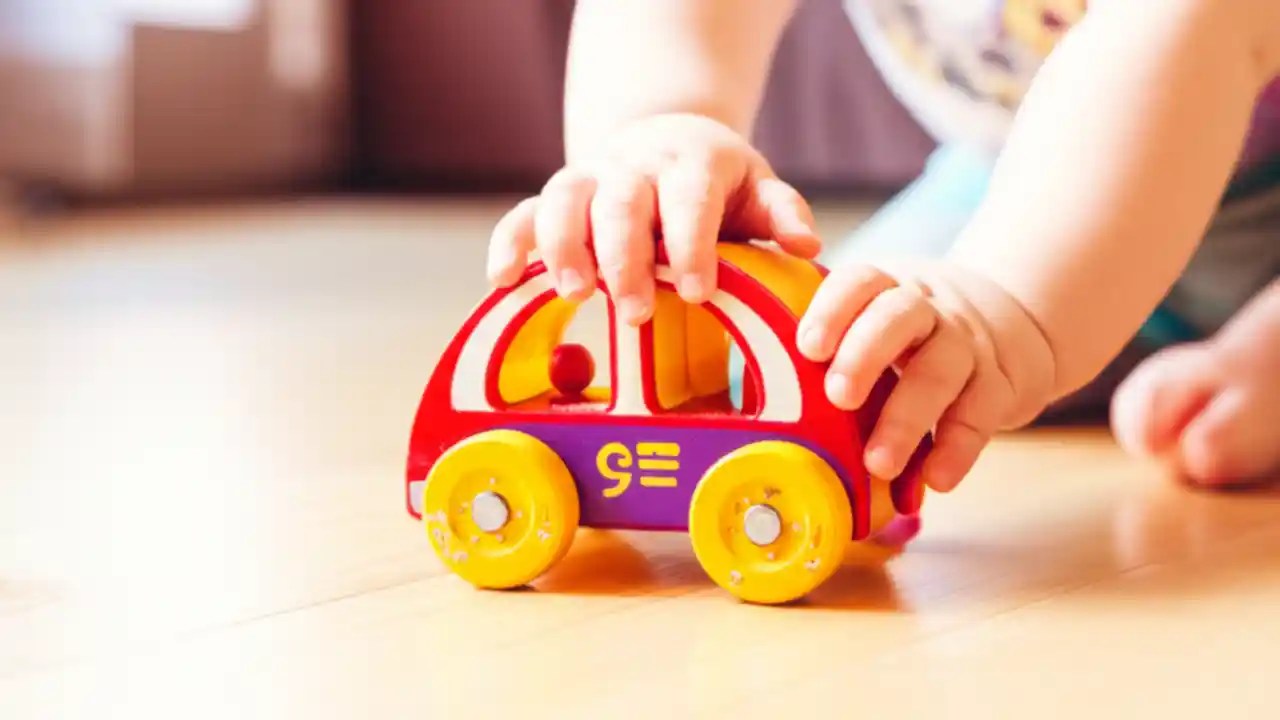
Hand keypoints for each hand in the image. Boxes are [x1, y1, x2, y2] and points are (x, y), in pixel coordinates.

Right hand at [486, 113, 820, 324]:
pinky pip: (522, 213)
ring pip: (564, 200)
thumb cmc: (715, 180)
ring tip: (573, 295)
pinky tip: (502, 280)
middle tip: (637, 311)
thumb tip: (808, 246)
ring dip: (563, 247)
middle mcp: (633, 167)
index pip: (688, 201)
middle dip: (625, 258)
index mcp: (689, 164)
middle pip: (621, 203)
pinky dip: (509, 243)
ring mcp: (589, 178)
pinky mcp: (555, 198)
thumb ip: (781, 214)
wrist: (665, 138)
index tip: (698, 292)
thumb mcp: (757, 188)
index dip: (691, 246)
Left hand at [797, 260, 1040, 491]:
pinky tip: (935, 478)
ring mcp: (967, 344)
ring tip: (878, 463)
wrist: (1019, 320)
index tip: (808, 347)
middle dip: (864, 356)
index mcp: (886, 288)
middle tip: (838, 397)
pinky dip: (957, 449)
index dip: (832, 310)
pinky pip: (980, 414)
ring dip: (906, 418)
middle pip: (898, 318)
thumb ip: (828, 353)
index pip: (860, 282)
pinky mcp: (1000, 384)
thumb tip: (759, 413)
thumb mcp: (878, 321)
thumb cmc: (914, 337)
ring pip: (940, 370)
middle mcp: (928, 308)